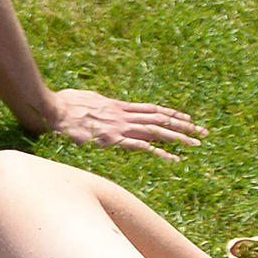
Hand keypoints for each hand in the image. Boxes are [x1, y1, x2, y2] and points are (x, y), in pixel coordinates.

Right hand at [38, 89, 207, 159]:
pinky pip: (141, 147)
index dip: (170, 114)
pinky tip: (173, 159)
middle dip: (183, 126)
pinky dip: (159, 152)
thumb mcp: (88, 99)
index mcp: (118, 106)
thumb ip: (100, 104)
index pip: (151, 109)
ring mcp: (120, 127)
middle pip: (160, 120)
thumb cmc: (66, 104)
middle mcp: (123, 115)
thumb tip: (102, 105)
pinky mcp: (113, 140)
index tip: (187, 118)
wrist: (54, 109)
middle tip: (203, 132)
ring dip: (178, 138)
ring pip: (156, 131)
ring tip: (196, 144)